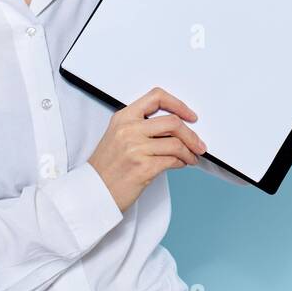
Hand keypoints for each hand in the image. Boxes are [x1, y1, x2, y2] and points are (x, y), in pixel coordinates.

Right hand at [87, 87, 207, 211]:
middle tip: (198, 143)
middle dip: (191, 134)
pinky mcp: (143, 167)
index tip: (189, 115)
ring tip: (191, 157)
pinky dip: (182, 162)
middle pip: (173, 122)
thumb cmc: (106, 167)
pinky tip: (181, 164)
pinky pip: (173, 160)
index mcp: (123, 117)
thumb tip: (175, 127)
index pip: (156, 97)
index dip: (178, 104)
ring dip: (189, 152)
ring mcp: (136, 148)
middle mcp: (129, 129)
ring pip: (176, 143)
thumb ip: (141, 126)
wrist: (93, 193)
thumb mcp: (118, 136)